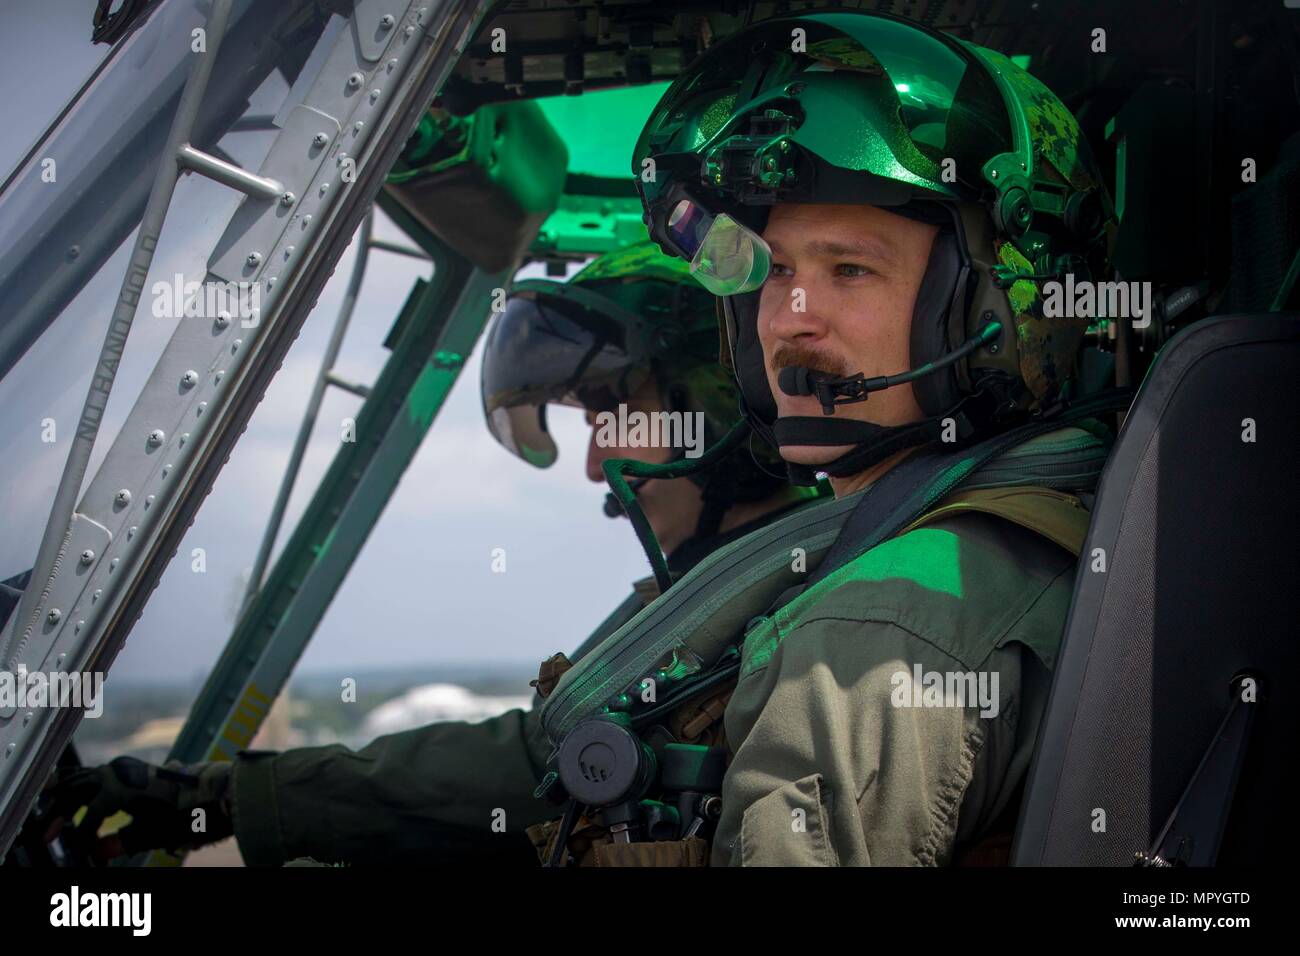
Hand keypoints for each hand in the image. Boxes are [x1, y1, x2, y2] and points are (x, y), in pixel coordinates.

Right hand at [41, 756, 233, 860]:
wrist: (209, 790)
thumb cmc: (183, 812)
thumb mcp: (152, 833)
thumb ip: (120, 843)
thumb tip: (96, 854)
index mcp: (118, 788)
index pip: (90, 819)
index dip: (86, 841)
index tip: (87, 857)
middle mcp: (115, 773)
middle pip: (75, 793)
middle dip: (59, 814)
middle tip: (46, 835)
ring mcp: (120, 768)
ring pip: (81, 780)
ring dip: (64, 797)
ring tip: (48, 813)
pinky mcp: (126, 768)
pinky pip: (94, 775)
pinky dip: (78, 785)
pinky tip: (67, 794)